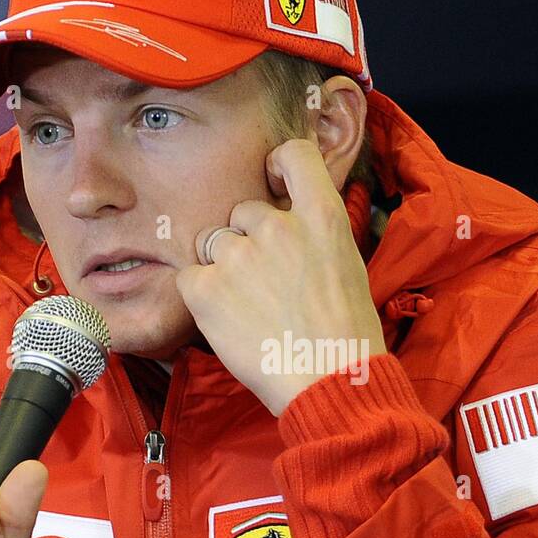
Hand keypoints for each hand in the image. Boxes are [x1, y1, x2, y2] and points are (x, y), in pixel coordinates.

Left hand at [175, 138, 386, 415]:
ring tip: (247, 306)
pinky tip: (227, 320)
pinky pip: (190, 276)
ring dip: (223, 266)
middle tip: (265, 282)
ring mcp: (238, 256)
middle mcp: (278, 226)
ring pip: (213, 242)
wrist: (330, 382)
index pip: (293, 156)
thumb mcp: (347, 266)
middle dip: (248, 238)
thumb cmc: (347, 334)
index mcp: (322, 216)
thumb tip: (289, 226)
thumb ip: (314, 235)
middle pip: (243, 210)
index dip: (278, 165)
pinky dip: (201, 295)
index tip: (274, 184)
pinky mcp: (207, 288)